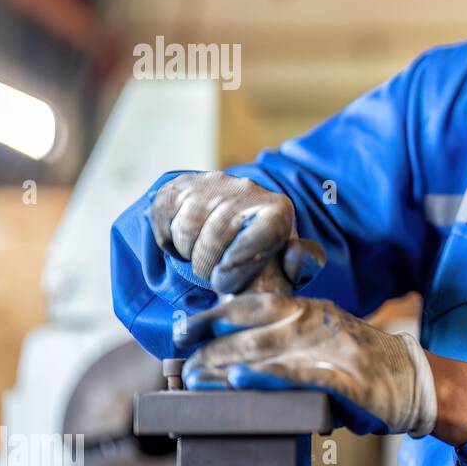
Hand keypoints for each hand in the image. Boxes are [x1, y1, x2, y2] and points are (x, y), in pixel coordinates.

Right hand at [150, 172, 324, 293]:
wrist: (232, 218)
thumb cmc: (263, 250)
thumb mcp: (287, 260)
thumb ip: (302, 262)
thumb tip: (295, 256)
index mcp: (277, 210)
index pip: (264, 231)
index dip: (242, 260)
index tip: (225, 280)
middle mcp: (245, 190)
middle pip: (216, 236)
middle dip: (209, 266)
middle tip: (213, 275)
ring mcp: (210, 186)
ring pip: (187, 229)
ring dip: (189, 254)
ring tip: (201, 259)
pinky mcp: (179, 187)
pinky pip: (164, 219)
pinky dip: (168, 241)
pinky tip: (183, 246)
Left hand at [175, 293, 436, 435]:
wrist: (416, 381)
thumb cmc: (364, 363)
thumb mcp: (324, 338)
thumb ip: (288, 338)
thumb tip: (233, 350)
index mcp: (311, 310)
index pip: (255, 305)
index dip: (215, 316)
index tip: (183, 331)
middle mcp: (319, 324)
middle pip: (255, 332)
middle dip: (214, 349)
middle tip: (184, 368)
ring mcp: (334, 352)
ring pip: (272, 353)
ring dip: (230, 365)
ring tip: (198, 378)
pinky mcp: (348, 382)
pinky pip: (304, 377)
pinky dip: (271, 377)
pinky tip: (244, 380)